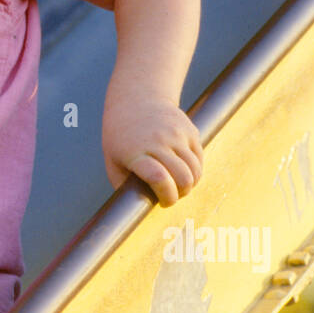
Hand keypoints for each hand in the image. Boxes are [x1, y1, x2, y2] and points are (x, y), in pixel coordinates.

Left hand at [101, 90, 202, 207]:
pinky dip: (195, 170)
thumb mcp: (113, 161)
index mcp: (136, 152)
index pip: (158, 177)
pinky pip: (199, 159)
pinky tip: (183, 170)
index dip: (167, 195)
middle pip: (183, 177)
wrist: (136, 100)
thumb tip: (135, 212)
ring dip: (190, 184)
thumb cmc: (121, 138)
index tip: (164, 202)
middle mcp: (157, 141)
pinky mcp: (189, 130)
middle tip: (171, 196)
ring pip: (195, 170)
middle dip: (180, 194)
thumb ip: (124, 186)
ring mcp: (176, 134)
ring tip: (178, 185)